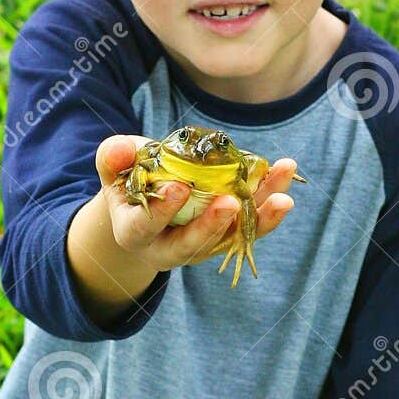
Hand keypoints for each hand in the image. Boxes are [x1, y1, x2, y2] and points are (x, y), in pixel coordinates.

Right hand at [94, 135, 298, 275]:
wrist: (150, 204)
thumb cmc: (130, 182)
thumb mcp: (116, 169)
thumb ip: (113, 158)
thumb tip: (119, 149)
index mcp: (134, 232)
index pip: (144, 226)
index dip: (161, 210)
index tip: (180, 189)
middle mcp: (169, 248)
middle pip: (192, 244)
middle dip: (212, 225)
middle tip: (232, 203)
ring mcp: (201, 246)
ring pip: (229, 237)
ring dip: (258, 217)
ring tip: (282, 196)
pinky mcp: (226, 239)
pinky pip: (250, 229)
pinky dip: (268, 210)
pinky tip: (285, 187)